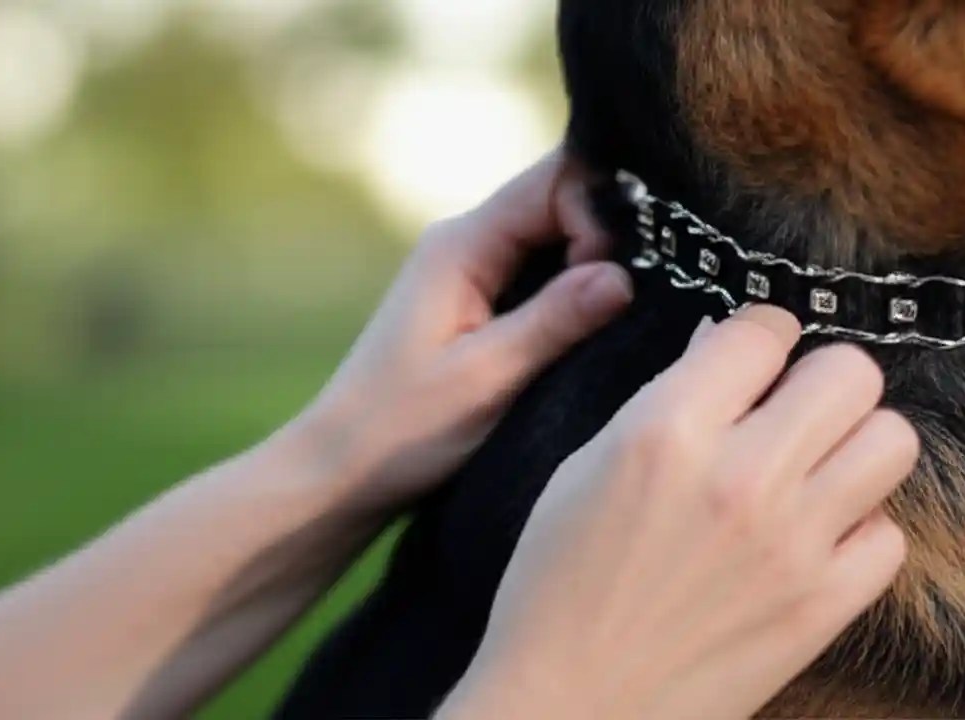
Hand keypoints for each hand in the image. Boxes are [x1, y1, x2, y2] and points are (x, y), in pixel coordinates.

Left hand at [297, 150, 633, 510]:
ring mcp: (468, 272)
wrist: (339, 469)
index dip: (598, 216)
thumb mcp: (487, 377)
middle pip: (557, 203)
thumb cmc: (402, 429)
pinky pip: (537, 275)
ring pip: (552, 240)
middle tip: (625, 304)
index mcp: (460, 245)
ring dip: (589, 271)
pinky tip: (584, 334)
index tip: (615, 283)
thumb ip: (556, 320)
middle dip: (603, 240)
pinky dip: (568, 296)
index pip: (553, 182)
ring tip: (611, 322)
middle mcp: (464, 244)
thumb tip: (624, 274)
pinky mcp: (475, 304)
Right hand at [441, 307, 918, 719]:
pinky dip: (858, 529)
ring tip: (811, 467)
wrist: (572, 707)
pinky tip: (813, 537)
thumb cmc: (554, 587)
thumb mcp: (583, 469)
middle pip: (851, 374)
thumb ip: (659, 404)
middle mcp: (742, 478)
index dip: (759, 334)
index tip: (751, 355)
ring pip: (892, 442)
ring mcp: (794, 545)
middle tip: (789, 408)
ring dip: (853, 444)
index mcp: (667, 432)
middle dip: (819, 380)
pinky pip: (889, 535)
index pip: (765, 330)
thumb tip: (722, 352)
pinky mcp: (823, 608)